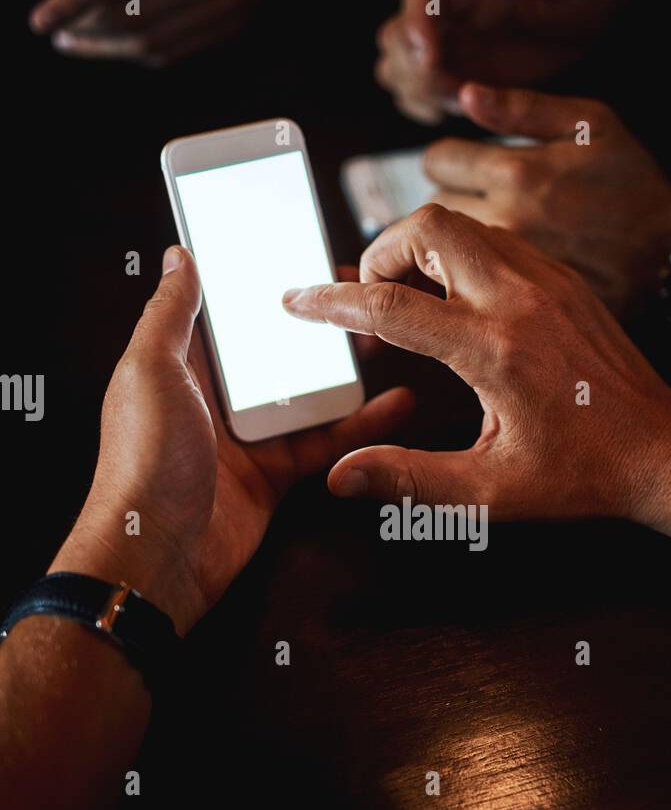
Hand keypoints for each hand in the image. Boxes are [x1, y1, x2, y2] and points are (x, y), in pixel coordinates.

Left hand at [25, 0, 273, 65]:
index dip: (75, 0)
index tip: (42, 20)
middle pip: (134, 16)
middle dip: (88, 29)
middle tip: (60, 30)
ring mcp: (225, 4)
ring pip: (152, 43)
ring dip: (107, 49)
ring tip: (79, 40)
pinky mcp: (232, 28)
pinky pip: (173, 53)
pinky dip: (137, 53)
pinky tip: (116, 44)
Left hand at [51, 248, 412, 632]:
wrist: (159, 556)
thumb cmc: (143, 464)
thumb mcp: (150, 371)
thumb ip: (169, 313)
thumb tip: (178, 256)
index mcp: (180, 365)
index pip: (225, 310)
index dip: (259, 282)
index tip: (300, 253)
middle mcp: (214, 397)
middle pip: (275, 349)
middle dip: (316, 325)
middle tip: (360, 298)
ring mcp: (247, 438)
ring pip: (307, 393)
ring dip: (346, 371)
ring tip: (387, 343)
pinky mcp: (274, 475)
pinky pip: (323, 443)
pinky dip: (358, 427)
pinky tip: (389, 408)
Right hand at [282, 204, 670, 521]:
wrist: (663, 450)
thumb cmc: (581, 474)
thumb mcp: (491, 491)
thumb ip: (409, 480)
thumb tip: (340, 476)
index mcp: (493, 350)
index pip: (390, 306)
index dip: (332, 302)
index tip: (297, 301)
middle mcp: (520, 299)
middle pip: (427, 228)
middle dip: (381, 253)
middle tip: (372, 299)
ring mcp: (548, 280)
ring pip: (464, 224)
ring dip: (421, 249)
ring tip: (410, 301)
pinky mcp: (566, 278)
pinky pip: (498, 238)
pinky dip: (461, 254)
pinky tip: (457, 301)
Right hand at [374, 0, 623, 124]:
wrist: (588, 16)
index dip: (415, 27)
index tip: (433, 56)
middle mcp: (445, 13)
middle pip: (395, 38)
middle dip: (418, 71)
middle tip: (461, 91)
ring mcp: (442, 45)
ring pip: (394, 70)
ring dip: (420, 94)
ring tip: (465, 102)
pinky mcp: (448, 73)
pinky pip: (410, 95)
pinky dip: (425, 108)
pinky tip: (461, 109)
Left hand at [425, 85, 670, 317]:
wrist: (669, 253)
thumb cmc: (633, 184)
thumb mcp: (592, 124)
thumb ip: (523, 107)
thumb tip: (467, 94)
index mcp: (518, 172)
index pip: (437, 160)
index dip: (447, 158)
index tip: (464, 164)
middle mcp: (507, 221)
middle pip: (431, 210)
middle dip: (444, 201)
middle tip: (470, 202)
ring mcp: (511, 267)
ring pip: (445, 252)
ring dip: (451, 242)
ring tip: (483, 234)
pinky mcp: (520, 299)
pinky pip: (473, 286)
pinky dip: (474, 276)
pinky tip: (498, 269)